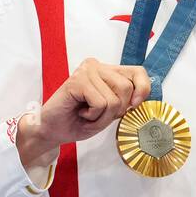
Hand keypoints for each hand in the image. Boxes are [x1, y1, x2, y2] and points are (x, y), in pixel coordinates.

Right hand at [18, 59, 151, 165]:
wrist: (52, 130)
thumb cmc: (79, 121)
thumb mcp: (110, 113)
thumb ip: (125, 102)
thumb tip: (141, 97)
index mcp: (108, 70)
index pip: (138, 72)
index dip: (143, 89)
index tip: (134, 105)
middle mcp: (97, 66)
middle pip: (127, 88)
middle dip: (116, 110)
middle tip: (97, 113)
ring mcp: (87, 71)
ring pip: (114, 99)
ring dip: (102, 116)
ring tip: (87, 113)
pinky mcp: (78, 80)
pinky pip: (100, 103)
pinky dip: (93, 115)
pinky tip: (80, 112)